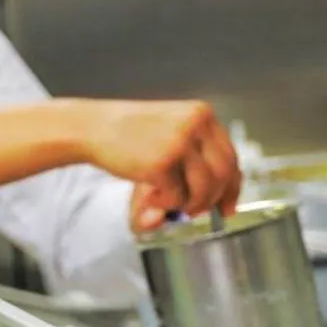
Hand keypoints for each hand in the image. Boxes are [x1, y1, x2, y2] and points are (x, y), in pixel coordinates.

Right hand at [68, 99, 241, 220]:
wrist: (93, 127)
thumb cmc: (130, 134)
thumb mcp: (169, 140)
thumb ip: (195, 166)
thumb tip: (219, 208)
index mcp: (201, 114)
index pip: (230, 156)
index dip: (233, 186)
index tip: (229, 207)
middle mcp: (195, 125)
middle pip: (224, 175)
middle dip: (211, 201)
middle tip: (193, 212)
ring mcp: (179, 142)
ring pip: (205, 190)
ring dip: (188, 205)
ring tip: (165, 201)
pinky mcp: (162, 162)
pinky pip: (178, 197)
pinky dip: (165, 204)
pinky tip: (148, 193)